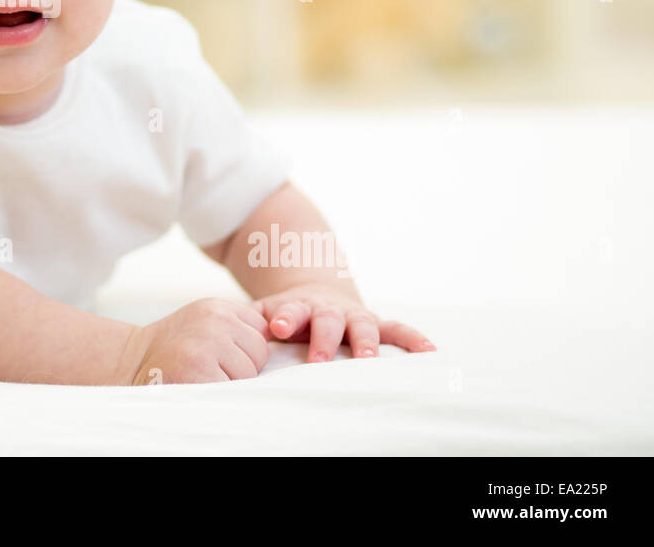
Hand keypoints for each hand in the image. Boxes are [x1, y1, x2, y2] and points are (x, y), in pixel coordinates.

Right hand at [119, 298, 270, 384]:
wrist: (131, 361)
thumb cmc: (174, 348)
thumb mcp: (203, 323)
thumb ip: (235, 327)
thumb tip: (279, 342)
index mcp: (217, 307)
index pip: (260, 330)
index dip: (245, 350)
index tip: (222, 355)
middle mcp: (214, 320)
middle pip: (260, 352)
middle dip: (242, 367)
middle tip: (210, 368)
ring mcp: (207, 345)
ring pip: (250, 373)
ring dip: (231, 382)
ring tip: (203, 376)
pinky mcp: (200, 371)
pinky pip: (234, 390)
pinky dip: (221, 395)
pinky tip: (200, 386)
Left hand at [251, 282, 436, 362]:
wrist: (312, 293)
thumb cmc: (285, 315)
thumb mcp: (265, 315)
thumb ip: (248, 326)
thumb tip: (223, 342)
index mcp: (297, 308)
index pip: (290, 311)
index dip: (285, 318)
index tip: (276, 327)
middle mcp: (327, 310)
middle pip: (327, 321)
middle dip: (324, 339)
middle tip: (319, 360)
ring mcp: (352, 315)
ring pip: (362, 325)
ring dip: (366, 342)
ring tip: (369, 359)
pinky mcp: (374, 322)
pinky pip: (397, 329)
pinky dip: (413, 339)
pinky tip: (430, 351)